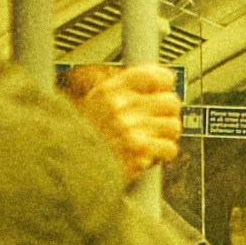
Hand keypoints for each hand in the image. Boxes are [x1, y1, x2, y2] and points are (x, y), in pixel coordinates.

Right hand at [67, 62, 179, 180]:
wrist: (71, 168)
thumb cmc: (85, 138)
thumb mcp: (96, 103)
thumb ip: (125, 90)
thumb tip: (162, 82)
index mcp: (111, 90)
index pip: (157, 76)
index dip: (165, 85)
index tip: (161, 93)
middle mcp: (121, 107)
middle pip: (171, 101)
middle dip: (166, 114)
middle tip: (154, 123)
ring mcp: (131, 130)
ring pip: (173, 126)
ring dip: (165, 136)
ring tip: (148, 140)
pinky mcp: (139, 153)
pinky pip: (170, 149)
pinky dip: (161, 155)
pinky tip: (147, 155)